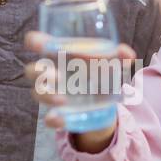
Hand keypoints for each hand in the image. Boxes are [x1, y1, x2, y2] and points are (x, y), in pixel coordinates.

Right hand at [22, 31, 134, 150]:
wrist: (105, 103)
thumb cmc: (100, 72)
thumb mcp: (110, 63)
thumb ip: (118, 56)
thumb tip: (128, 55)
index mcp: (59, 54)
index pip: (37, 43)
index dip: (34, 41)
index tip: (39, 43)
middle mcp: (51, 72)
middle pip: (32, 70)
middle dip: (39, 72)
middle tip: (57, 76)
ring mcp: (52, 93)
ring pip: (37, 93)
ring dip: (46, 96)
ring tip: (63, 100)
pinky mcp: (58, 113)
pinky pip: (48, 117)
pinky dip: (53, 119)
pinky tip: (61, 119)